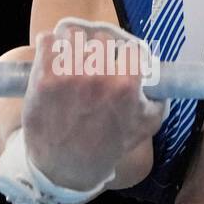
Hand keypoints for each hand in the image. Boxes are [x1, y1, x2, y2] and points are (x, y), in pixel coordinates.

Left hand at [21, 19, 167, 189]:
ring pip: (73, 34)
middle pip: (102, 37)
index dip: (126, 57)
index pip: (130, 48)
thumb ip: (157, 99)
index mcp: (125, 86)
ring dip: (74, 45)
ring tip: (72, 62)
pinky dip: (50, 47)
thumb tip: (161, 77)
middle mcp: (97, 76)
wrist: (64, 169)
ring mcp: (67, 75)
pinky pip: (47, 39)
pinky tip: (54, 62)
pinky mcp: (42, 76)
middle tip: (94, 65)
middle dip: (100, 50)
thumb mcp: (144, 128)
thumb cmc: (105, 148)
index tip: (119, 64)